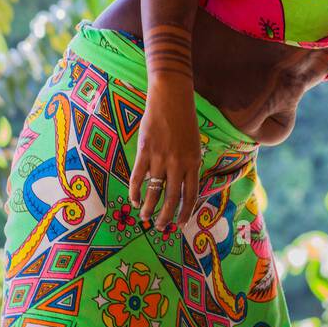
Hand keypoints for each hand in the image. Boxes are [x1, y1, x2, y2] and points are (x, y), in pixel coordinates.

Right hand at [128, 80, 201, 232]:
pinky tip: (133, 200)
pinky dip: (134, 191)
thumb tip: (181, 185)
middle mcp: (179, 163)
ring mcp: (161, 158)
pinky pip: (137, 177)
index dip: (186, 211)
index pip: (191, 194)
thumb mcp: (194, 145)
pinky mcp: (144, 152)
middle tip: (160, 227)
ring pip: (154, 191)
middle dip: (166, 216)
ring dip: (148, 207)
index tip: (181, 224)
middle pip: (172, 197)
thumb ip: (189, 165)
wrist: (171, 100)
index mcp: (194, 162)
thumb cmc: (184, 122)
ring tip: (144, 217)